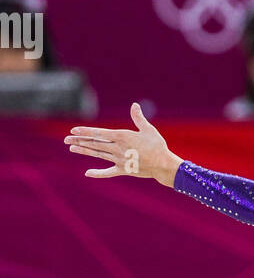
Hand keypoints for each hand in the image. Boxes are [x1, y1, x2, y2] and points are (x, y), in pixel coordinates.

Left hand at [64, 103, 181, 185]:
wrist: (162, 165)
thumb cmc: (157, 145)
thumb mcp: (148, 129)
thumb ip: (138, 117)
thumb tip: (134, 105)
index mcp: (122, 137)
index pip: (99, 133)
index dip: (86, 131)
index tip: (74, 130)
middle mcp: (117, 148)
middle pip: (95, 143)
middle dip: (79, 141)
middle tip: (66, 139)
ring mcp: (118, 160)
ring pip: (98, 154)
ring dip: (84, 151)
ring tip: (72, 148)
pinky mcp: (123, 170)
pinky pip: (108, 172)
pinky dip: (98, 173)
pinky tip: (87, 173)